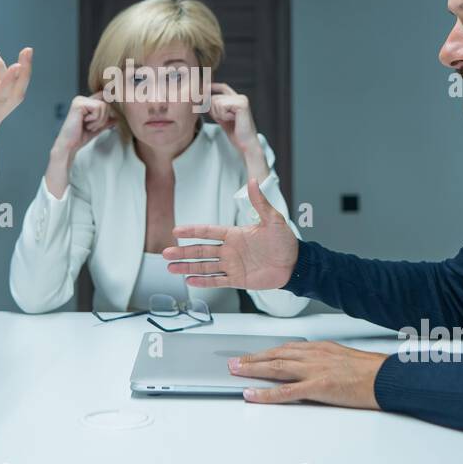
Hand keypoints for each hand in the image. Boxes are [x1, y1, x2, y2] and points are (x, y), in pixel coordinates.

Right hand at [52, 92, 113, 157]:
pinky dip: (95, 119)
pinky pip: (98, 108)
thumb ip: (106, 122)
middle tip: (92, 126)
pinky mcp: (79, 104)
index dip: (109, 99)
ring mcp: (79, 100)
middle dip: (104, 118)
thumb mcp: (97, 128)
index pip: (103, 95)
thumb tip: (116, 118)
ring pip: (103, 105)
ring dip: (99, 120)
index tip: (113, 102)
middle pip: (106, 102)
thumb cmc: (80, 137)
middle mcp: (81, 99)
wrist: (70, 144)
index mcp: (85, 103)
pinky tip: (85, 123)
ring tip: (89, 126)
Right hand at [162, 177, 298, 289]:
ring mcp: (232, 265)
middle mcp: (230, 250)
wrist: (296, 264)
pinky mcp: (238, 279)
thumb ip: (259, 202)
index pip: (208, 232)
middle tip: (166, 253)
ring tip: (171, 268)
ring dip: (187, 267)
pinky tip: (190, 281)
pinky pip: (217, 281)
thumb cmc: (285, 241)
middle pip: (201, 250)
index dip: (192, 231)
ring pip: (205, 266)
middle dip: (183, 251)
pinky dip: (203, 282)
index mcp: (235, 234)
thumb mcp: (273, 220)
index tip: (177, 231)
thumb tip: (253, 181)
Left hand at [207, 82, 257, 154]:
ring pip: (216, 102)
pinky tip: (233, 120)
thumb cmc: (235, 132)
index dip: (213, 86)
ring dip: (219, 114)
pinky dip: (224, 116)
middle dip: (214, 111)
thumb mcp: (220, 117)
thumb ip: (213, 108)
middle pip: (214, 97)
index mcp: (237, 99)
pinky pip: (222, 106)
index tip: (205, 87)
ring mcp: (241, 99)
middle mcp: (240, 96)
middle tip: (225, 120)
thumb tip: (202, 99)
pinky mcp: (241, 104)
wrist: (245, 142)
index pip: (223, 87)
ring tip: (230, 120)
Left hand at [228, 341, 388, 408]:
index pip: (285, 348)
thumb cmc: (369, 370)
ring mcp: (314, 370)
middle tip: (233, 362)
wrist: (386, 378)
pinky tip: (251, 394)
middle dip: (251, 358)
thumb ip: (322, 360)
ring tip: (235, 372)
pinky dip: (265, 393)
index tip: (251, 355)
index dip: (265, 352)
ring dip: (251, 369)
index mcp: (320, 347)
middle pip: (275, 355)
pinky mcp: (317, 387)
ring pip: (275, 368)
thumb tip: (308, 366)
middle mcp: (313, 355)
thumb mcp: (342, 357)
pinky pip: (285, 391)